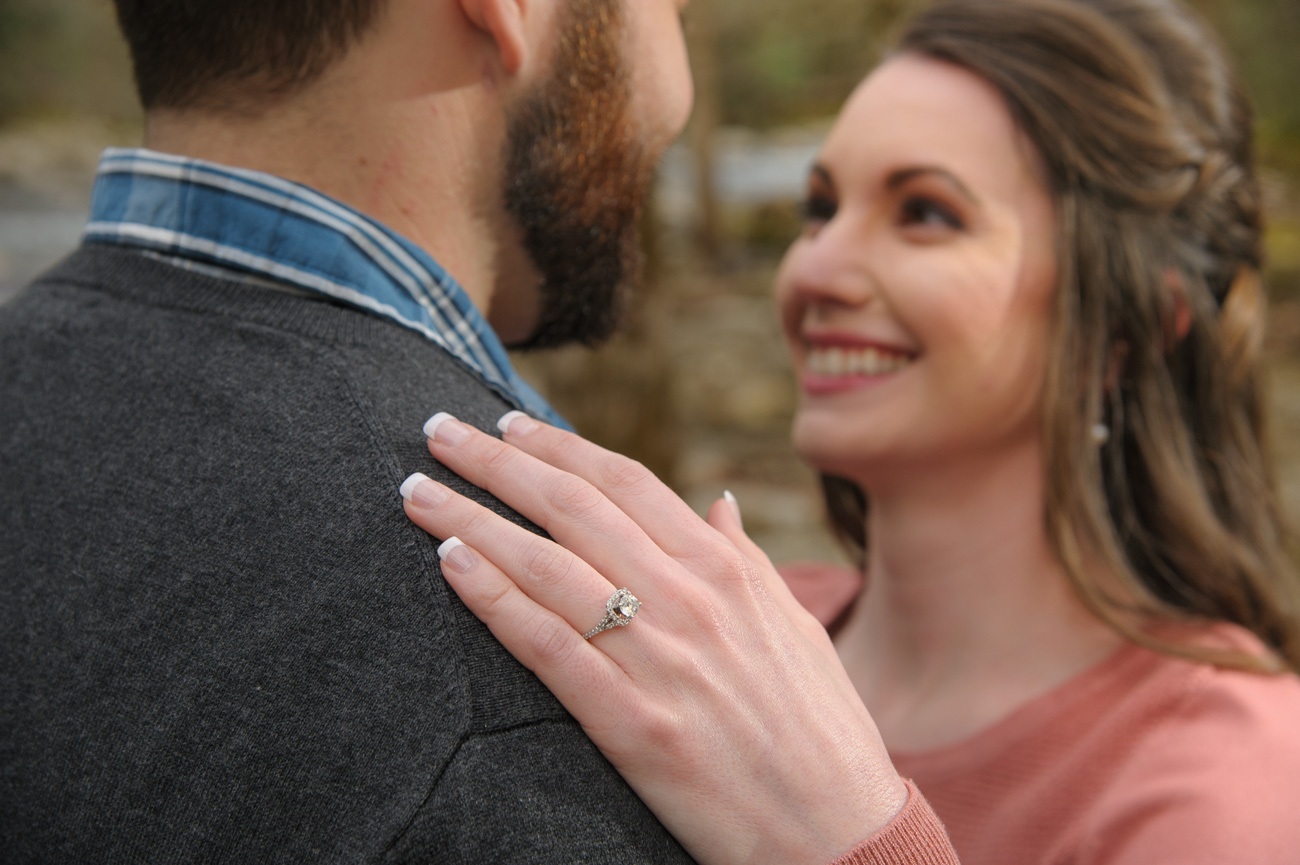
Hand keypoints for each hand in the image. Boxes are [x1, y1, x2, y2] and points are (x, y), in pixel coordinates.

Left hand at [401, 411, 906, 864]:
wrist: (839, 830)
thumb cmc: (820, 727)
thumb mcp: (794, 625)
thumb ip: (746, 559)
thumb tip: (717, 504)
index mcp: (725, 569)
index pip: (623, 481)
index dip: (558, 445)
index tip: (508, 424)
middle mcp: (688, 599)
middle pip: (571, 507)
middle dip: (495, 462)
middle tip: (438, 431)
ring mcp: (657, 659)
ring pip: (545, 565)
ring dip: (472, 519)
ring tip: (416, 493)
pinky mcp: (630, 723)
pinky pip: (546, 645)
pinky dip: (493, 598)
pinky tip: (450, 563)